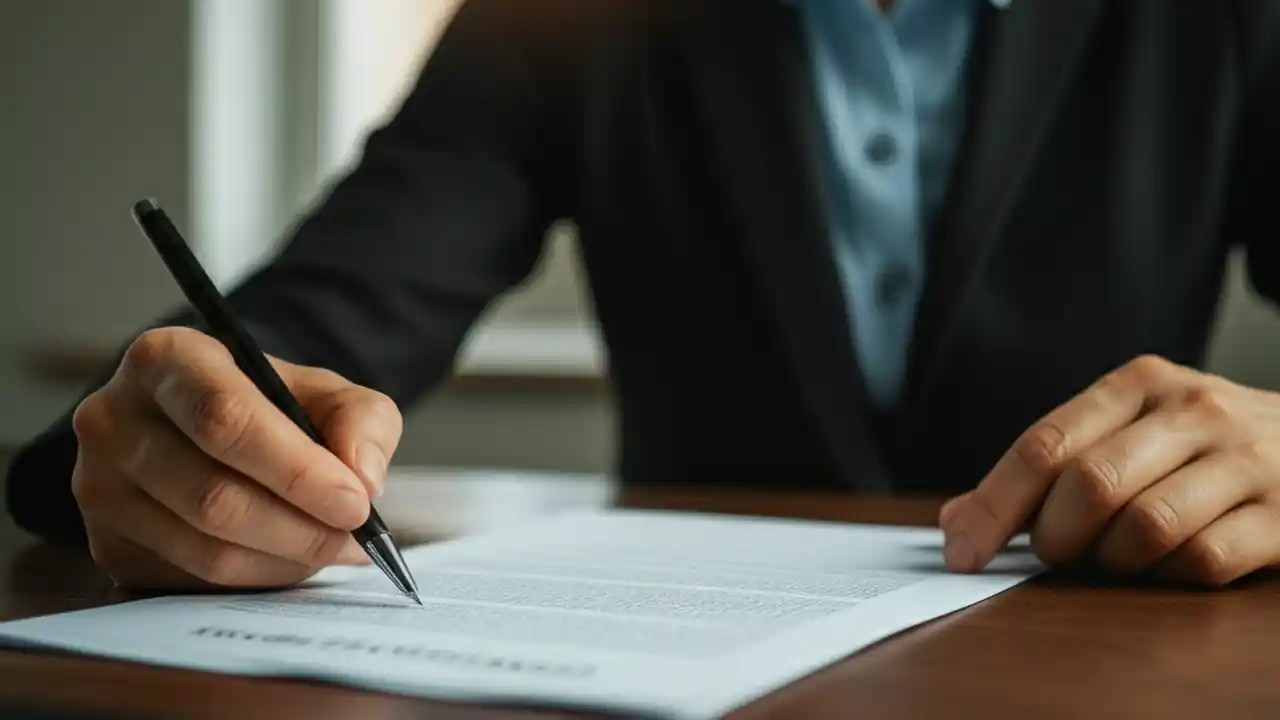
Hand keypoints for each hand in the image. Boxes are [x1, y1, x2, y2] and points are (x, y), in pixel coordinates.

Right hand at [71, 327, 402, 589]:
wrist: (202, 428)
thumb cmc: (268, 404)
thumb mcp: (325, 391)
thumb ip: (361, 420)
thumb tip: (363, 478)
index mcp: (166, 359)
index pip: (225, 420)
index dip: (298, 471)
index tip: (356, 502)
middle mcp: (113, 419)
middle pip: (214, 497)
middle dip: (302, 527)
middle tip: (356, 536)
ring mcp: (99, 488)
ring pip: (206, 550)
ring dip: (286, 559)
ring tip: (334, 545)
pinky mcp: (106, 545)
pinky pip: (193, 581)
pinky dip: (257, 577)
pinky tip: (288, 556)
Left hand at [940, 355, 1279, 585]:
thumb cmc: (1200, 447)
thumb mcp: (1129, 431)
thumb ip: (1047, 470)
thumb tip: (957, 524)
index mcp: (1139, 384)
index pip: (1044, 445)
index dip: (993, 506)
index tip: (960, 553)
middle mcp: (1194, 411)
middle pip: (1090, 484)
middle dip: (1054, 537)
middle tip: (1055, 554)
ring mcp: (1246, 460)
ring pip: (1146, 526)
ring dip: (1111, 561)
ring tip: (1114, 558)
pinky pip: (1203, 561)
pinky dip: (1169, 576)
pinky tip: (1169, 564)